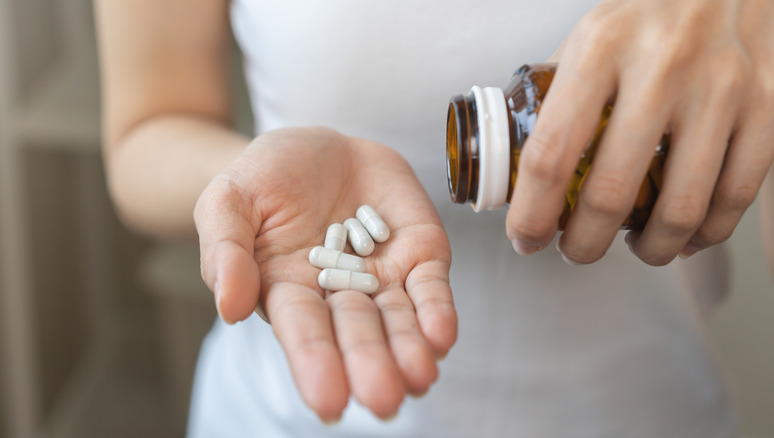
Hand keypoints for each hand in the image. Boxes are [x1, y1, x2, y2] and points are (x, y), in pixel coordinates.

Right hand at [194, 127, 456, 420]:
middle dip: (370, 364)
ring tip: (419, 377)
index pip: (303, 330)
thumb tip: (228, 308)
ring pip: (399, 319)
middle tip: (384, 399)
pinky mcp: (418, 252)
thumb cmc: (265, 177)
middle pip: (357, 332)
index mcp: (288, 290)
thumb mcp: (227, 201)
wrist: (319, 145)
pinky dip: (437, 310)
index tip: (329, 400)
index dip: (316, 362)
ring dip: (410, 349)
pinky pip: (430, 286)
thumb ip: (226, 250)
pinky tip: (441, 336)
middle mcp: (338, 294)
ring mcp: (383, 275)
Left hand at [507, 0, 773, 264]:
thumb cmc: (647, 12)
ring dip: (649, 249)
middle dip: (585, 244)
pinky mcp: (768, 108)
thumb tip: (521, 169)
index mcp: (599, 50)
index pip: (550, 155)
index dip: (532, 214)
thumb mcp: (588, 37)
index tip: (526, 238)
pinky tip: (685, 233)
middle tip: (576, 250)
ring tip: (634, 246)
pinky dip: (705, 233)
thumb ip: (556, 99)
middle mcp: (661, 69)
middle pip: (611, 193)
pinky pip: (734, 198)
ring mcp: (721, 90)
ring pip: (679, 209)